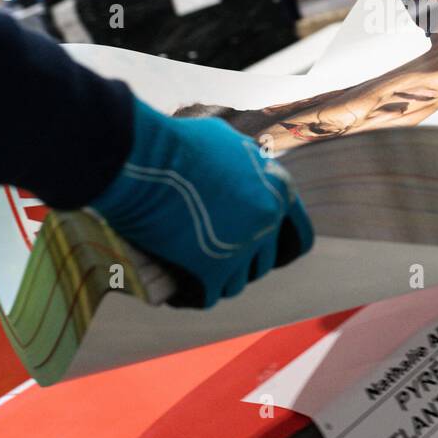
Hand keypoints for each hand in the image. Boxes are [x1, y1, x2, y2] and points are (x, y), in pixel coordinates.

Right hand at [90, 100, 312, 306]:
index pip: (298, 235)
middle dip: (242, 265)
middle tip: (216, 259)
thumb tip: (250, 170)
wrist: (139, 157)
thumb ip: (246, 163)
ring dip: (217, 282)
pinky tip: (178, 292)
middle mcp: (267, 220)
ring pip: (236, 284)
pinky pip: (206, 296)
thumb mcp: (227, 142)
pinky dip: (192, 295)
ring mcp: (242, 246)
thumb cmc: (177, 143)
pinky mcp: (211, 270)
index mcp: (279, 189)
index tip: (256, 248)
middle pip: (263, 263)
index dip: (275, 245)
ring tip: (193, 273)